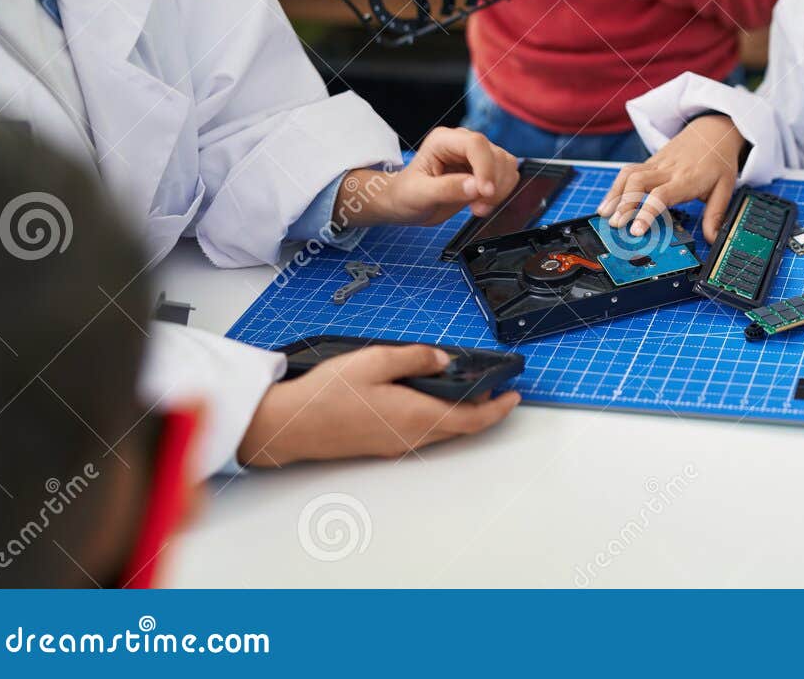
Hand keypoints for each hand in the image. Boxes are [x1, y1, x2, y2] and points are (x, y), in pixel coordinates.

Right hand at [237, 345, 519, 467]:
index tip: (514, 396)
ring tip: (469, 389)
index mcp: (415, 415)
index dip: (497, 409)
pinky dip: (438, 417)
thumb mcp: (374, 361)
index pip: (471, 419)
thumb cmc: (326, 395)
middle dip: (484, 409)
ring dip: (461, 413)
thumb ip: (414, 358)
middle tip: (496, 388)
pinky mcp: (382, 444)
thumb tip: (443, 359)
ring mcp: (396, 444)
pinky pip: (422, 432)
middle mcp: (410, 436)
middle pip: (460, 427)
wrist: (289, 426)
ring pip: (442, 431)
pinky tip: (431, 398)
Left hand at [337, 127, 518, 229]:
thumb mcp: (419, 195)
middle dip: (493, 184)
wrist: (406, 204)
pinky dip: (502, 192)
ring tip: (479, 207)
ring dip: (500, 190)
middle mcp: (463, 143)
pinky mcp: (486, 170)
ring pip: (506, 164)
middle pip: (496, 154)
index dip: (486, 167)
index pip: (476, 144)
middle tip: (478, 208)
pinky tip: (483, 203)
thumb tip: (475, 187)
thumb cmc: (405, 195)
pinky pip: (507, 175)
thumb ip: (446, 189)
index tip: (485, 192)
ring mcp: (477, 156)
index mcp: (443, 141)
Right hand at [597, 115, 745, 241]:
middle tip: (615, 225)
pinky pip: (629, 170)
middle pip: (638, 182)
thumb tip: (713, 239)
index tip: (636, 230)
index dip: (647, 212)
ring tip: (604, 214)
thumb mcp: (725, 188)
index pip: (662, 195)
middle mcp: (669, 169)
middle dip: (624, 204)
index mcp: (687, 179)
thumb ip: (716, 215)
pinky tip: (608, 201)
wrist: (713, 129)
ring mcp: (657, 163)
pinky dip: (616, 186)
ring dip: (614, 194)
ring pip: (629, 173)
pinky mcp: (650, 161)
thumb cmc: (718, 160)